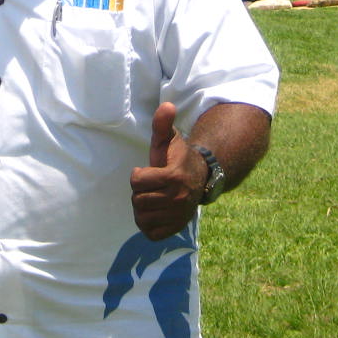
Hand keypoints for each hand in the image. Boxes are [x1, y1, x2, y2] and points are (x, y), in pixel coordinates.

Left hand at [129, 102, 203, 240]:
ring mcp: (177, 216)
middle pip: (137, 201)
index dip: (138, 175)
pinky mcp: (175, 229)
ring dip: (142, 208)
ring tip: (152, 198)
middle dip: (140, 192)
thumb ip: (162, 124)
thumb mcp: (169, 140)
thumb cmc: (178, 158)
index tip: (147, 172)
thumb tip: (166, 104)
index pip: (137, 181)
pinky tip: (156, 212)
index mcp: (174, 176)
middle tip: (151, 187)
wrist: (200, 179)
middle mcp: (178, 198)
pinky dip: (149, 224)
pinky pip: (150, 232)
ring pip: (141, 218)